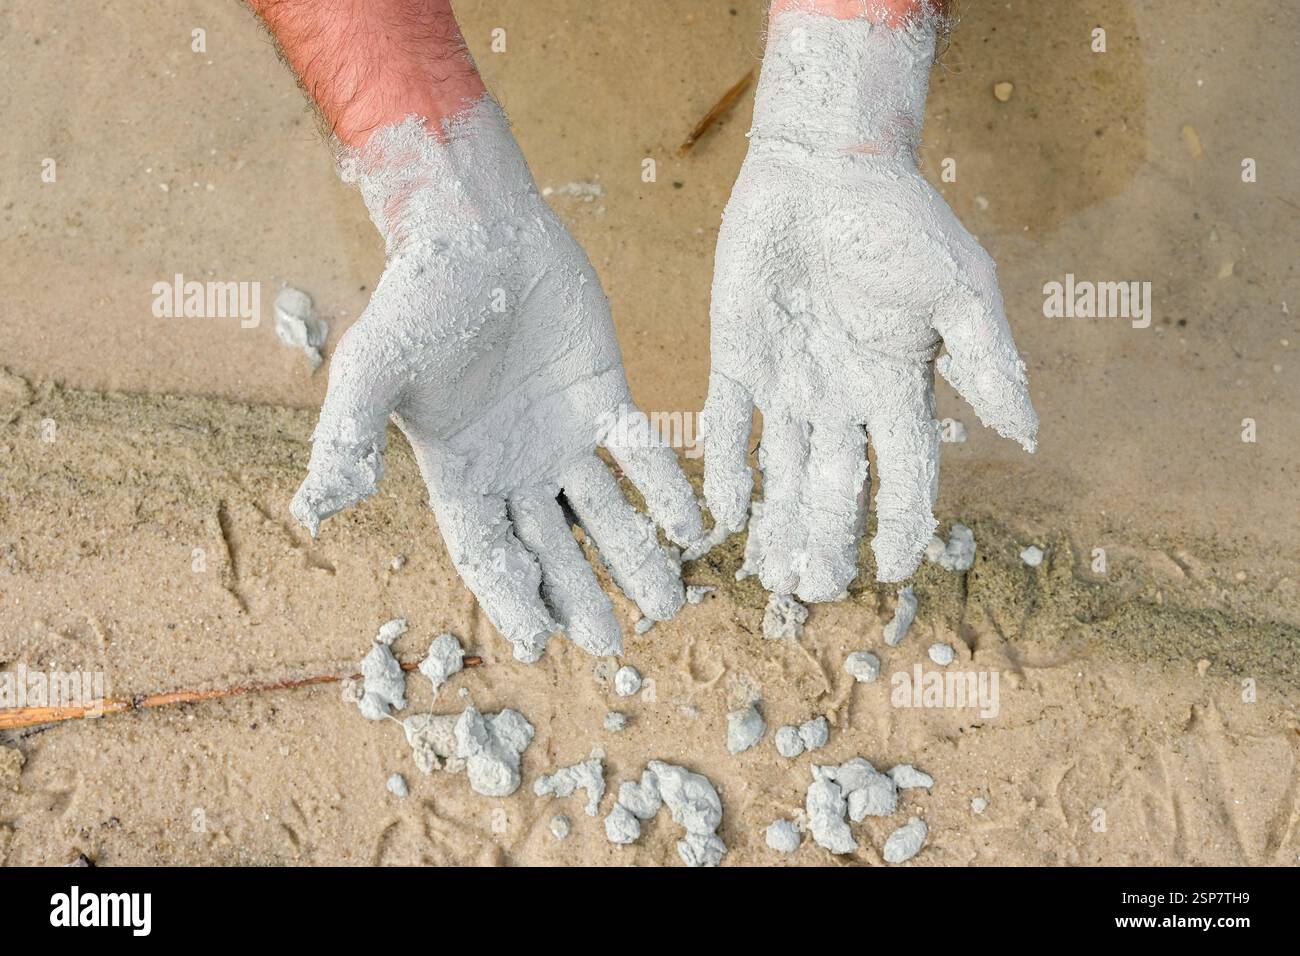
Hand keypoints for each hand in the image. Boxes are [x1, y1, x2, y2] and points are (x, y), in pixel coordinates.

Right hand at [292, 98, 703, 661]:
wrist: (478, 228)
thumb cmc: (418, 297)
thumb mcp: (371, 371)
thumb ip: (347, 440)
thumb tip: (309, 511)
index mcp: (459, 472)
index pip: (487, 552)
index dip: (511, 597)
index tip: (541, 641)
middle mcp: (515, 466)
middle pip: (552, 547)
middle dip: (581, 595)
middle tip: (614, 644)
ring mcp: (563, 436)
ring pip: (604, 512)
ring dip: (634, 557)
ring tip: (666, 604)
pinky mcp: (605, 399)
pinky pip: (640, 454)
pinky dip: (665, 488)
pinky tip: (692, 525)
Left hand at [701, 10, 1035, 597]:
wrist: (824, 164)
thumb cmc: (901, 219)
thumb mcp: (958, 287)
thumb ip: (985, 359)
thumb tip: (1029, 435)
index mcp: (896, 384)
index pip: (904, 472)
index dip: (900, 524)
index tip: (892, 574)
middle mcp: (842, 394)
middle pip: (835, 484)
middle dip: (827, 537)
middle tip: (813, 592)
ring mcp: (788, 379)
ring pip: (781, 467)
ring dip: (777, 520)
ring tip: (768, 574)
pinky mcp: (737, 356)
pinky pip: (726, 423)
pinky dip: (723, 467)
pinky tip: (719, 514)